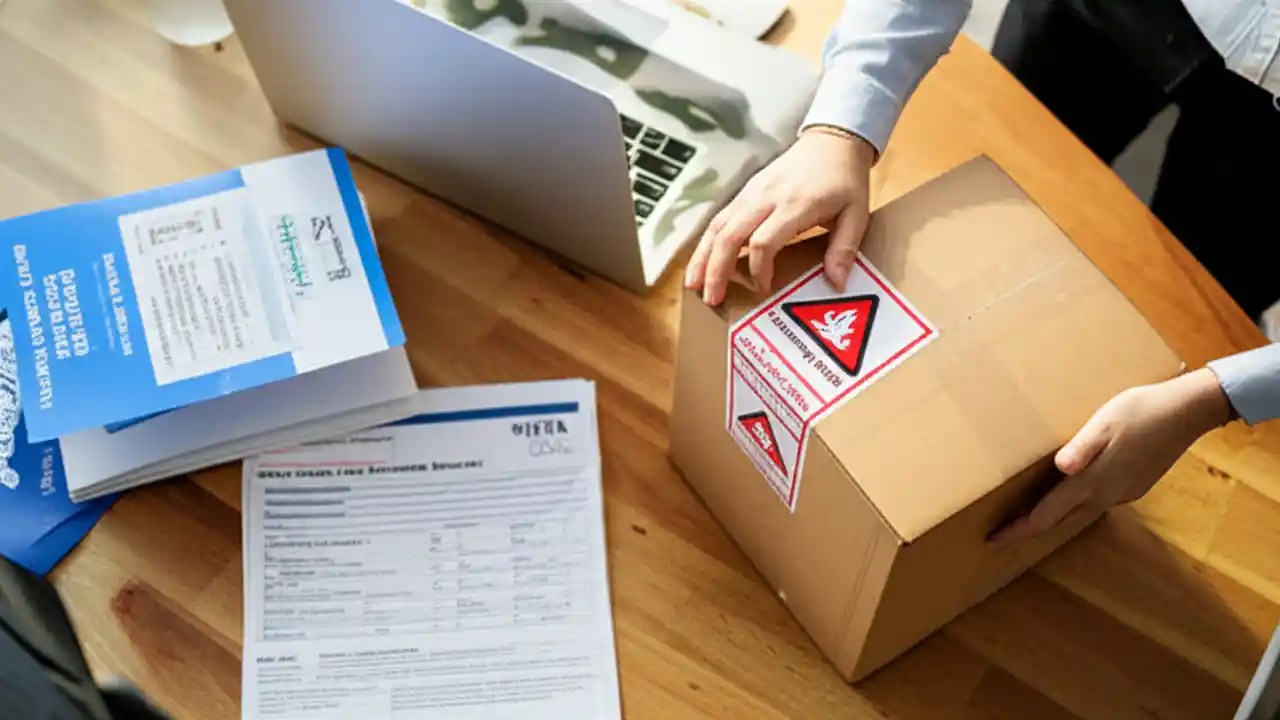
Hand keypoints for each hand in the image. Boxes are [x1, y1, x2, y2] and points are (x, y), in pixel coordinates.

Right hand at [684, 128, 876, 304]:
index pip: (764, 241)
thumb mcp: (857, 214)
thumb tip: (836, 283)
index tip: (764, 289)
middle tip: (711, 299)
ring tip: (692, 284)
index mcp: (794, 205)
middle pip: (731, 235)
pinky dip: (706, 242)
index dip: (759, 269)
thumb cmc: (845, 180)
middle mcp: (766, 198)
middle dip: (717, 269)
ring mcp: (751, 192)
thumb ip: (845, 248)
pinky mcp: (745, 192)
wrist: (832, 141)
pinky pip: (720, 218)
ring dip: (702, 257)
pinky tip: (700, 262)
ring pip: (717, 226)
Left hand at [991, 368, 1231, 544]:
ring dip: (1053, 517)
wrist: (1187, 413)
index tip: (993, 540)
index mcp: (1092, 482)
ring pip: (1079, 513)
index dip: (1018, 531)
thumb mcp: (1104, 423)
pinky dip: (1075, 503)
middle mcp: (1107, 495)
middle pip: (1060, 522)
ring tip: (1028, 512)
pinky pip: (1097, 502)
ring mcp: (1123, 494)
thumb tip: (1061, 468)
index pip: (1046, 517)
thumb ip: (1082, 448)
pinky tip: (1068, 491)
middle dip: (1029, 529)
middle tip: (1003, 532)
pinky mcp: (1134, 487)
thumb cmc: (1140, 412)